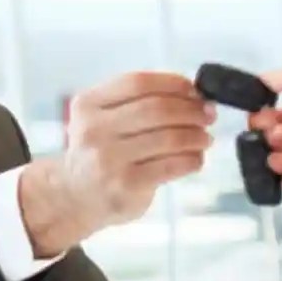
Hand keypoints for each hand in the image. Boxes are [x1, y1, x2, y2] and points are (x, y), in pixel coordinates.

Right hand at [20, 72, 214, 256]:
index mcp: (87, 104)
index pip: (137, 83)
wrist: (73, 197)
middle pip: (156, 109)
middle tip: (208, 114)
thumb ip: (135, 101)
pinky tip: (196, 158)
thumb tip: (194, 95)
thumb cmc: (98, 153)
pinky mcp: (126, 185)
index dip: (173, 83)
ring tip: (205, 137)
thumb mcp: (100, 118)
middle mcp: (93, 129)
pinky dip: (192, 159)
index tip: (194, 90)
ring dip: (196, 136)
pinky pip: (171, 166)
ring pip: (168, 137)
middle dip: (191, 110)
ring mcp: (108, 159)